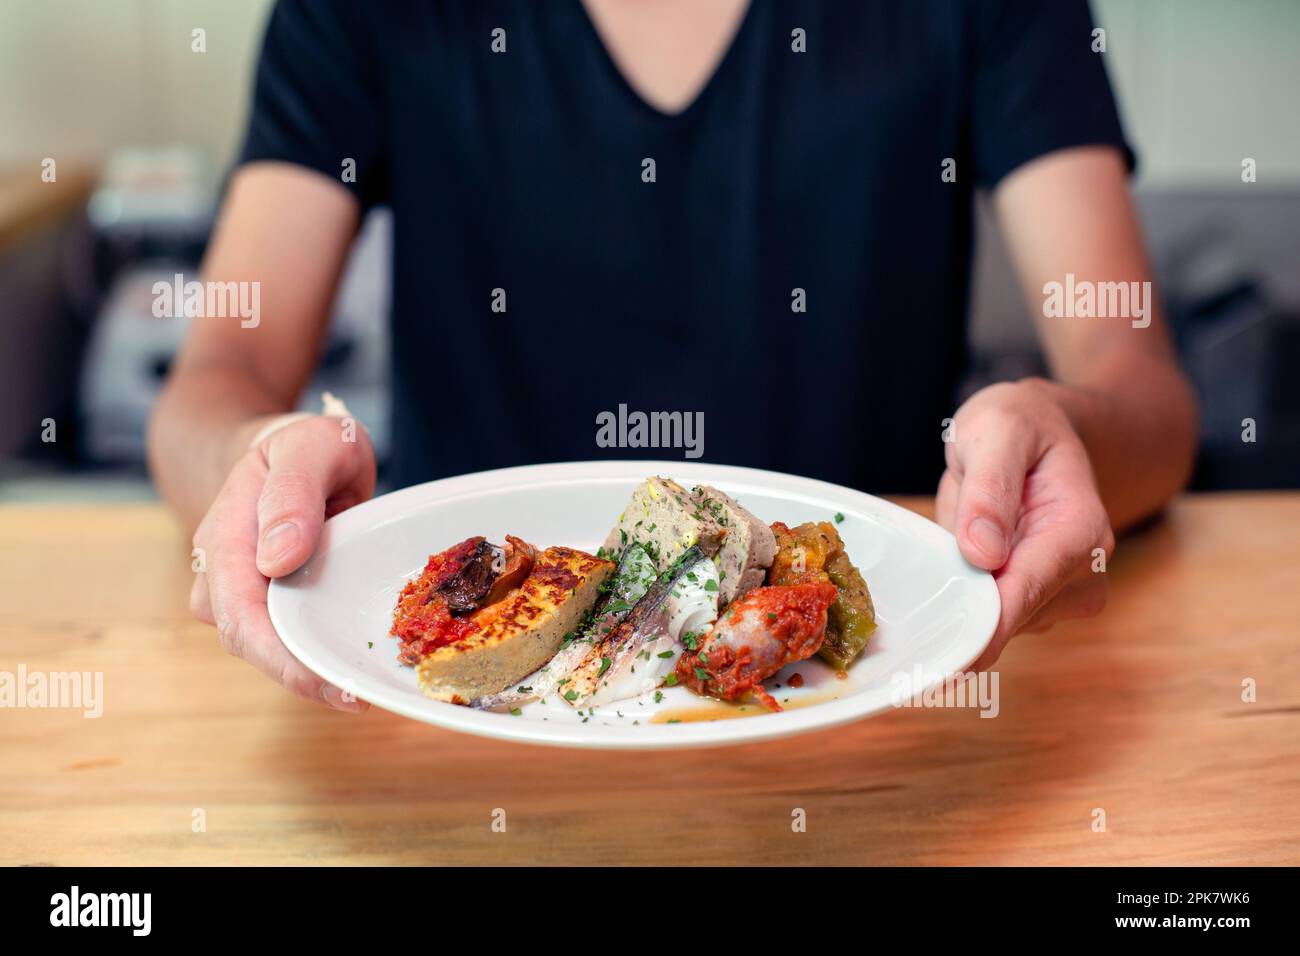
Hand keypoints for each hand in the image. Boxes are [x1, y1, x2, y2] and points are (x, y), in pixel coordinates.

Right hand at [189, 415, 376, 708]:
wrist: (287, 451)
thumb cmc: (302, 448)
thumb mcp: (310, 446)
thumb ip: (294, 492)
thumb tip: (276, 562)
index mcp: (225, 539)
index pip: (244, 617)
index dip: (287, 661)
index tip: (340, 686)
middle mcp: (221, 579)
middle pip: (256, 646)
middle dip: (308, 678)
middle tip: (365, 696)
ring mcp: (242, 597)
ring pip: (273, 649)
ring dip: (316, 671)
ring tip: (370, 686)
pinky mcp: (271, 609)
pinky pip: (293, 638)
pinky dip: (324, 652)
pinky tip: (361, 665)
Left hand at [935, 379, 1114, 669]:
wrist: (1039, 431)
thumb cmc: (1019, 425)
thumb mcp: (997, 431)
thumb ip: (991, 488)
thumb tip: (983, 553)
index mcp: (1079, 530)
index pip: (1027, 592)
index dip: (983, 629)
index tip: (942, 667)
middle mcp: (1081, 571)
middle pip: (1012, 621)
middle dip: (960, 630)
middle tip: (904, 653)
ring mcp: (1060, 592)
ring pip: (999, 628)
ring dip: (957, 617)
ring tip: (922, 580)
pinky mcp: (1035, 601)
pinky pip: (991, 620)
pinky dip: (959, 612)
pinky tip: (937, 592)